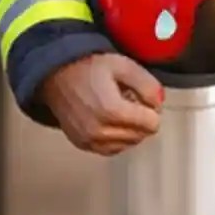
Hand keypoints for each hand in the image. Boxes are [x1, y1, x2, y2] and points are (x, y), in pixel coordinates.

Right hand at [39, 53, 164, 155]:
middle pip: (141, 135)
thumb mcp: (124, 65)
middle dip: (141, 119)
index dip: (151, 108)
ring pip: (129, 144)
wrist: (55, 73)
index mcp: (111, 110)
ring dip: (130, 129)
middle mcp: (99, 130)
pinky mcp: (83, 144)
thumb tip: (159, 104)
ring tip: (117, 109)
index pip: (152, 124)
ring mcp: (89, 140)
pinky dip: (118, 138)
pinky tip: (110, 120)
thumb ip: (148, 85)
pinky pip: (113, 149)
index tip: (140, 97)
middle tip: (128, 100)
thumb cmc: (89, 67)